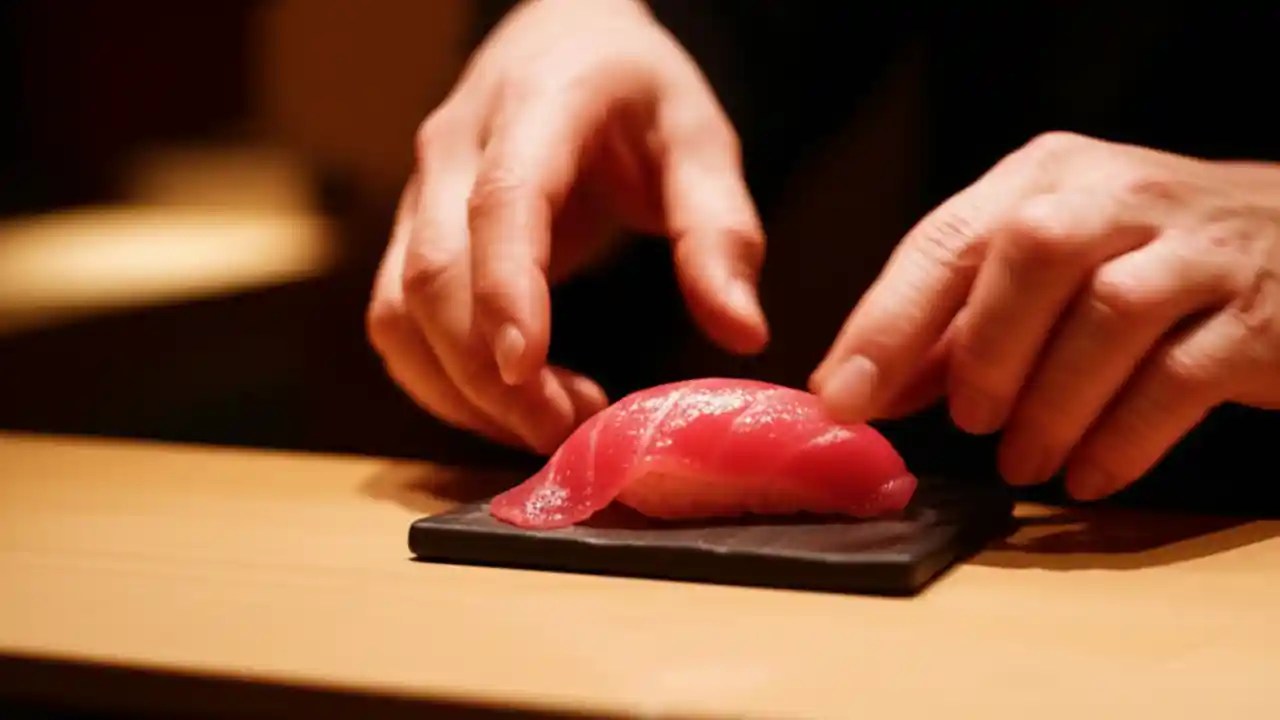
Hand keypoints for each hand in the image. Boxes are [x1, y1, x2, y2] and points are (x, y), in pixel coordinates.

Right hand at [367, 0, 767, 452]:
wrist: (563, 43)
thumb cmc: (636, 92)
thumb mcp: (700, 141)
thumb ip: (720, 232)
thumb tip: (743, 333)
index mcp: (536, 108)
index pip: (501, 203)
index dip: (505, 290)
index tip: (530, 370)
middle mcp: (454, 148)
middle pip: (434, 274)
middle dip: (489, 372)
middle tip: (568, 431)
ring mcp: (418, 192)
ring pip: (399, 309)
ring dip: (460, 387)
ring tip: (546, 424)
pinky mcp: (408, 234)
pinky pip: (394, 321)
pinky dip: (438, 379)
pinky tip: (506, 404)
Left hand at [812, 131, 1279, 499]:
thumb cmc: (1148, 259)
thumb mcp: (1051, 268)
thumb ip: (961, 324)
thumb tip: (870, 390)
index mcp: (1047, 177)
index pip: (949, 239)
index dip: (888, 323)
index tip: (841, 399)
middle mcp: (1120, 194)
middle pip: (1033, 252)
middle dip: (983, 351)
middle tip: (968, 424)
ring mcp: (1198, 249)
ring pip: (1109, 314)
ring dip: (1049, 403)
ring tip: (1021, 461)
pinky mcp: (1259, 317)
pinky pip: (1180, 378)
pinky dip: (1122, 439)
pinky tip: (1089, 475)